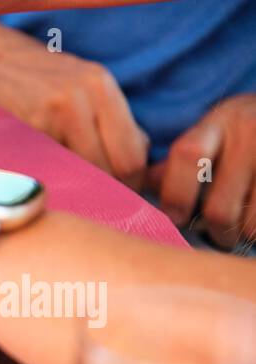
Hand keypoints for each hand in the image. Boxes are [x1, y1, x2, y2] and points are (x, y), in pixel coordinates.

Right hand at [0, 20, 147, 187]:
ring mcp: (51, 112)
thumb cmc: (22, 78)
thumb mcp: (74, 85)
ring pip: (83, 176)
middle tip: (91, 202)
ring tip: (61, 188)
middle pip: (115, 169)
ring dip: (76, 190)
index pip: (133, 155)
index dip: (128, 184)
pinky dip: (47, 182)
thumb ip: (106, 119)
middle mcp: (81, 95)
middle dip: (107, 193)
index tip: (116, 197)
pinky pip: (49, 173)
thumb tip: (135, 162)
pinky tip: (34, 176)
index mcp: (99, 84)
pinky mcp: (22, 128)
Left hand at [148, 94, 255, 249]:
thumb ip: (175, 165)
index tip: (173, 217)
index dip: (175, 195)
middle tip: (211, 233)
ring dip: (238, 236)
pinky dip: (255, 233)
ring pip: (247, 224)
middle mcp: (250, 133)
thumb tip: (124, 194)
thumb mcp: (211, 134)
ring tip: (235, 229)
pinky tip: (252, 224)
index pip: (187, 155)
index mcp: (218, 123)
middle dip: (210, 232)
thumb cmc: (242, 134)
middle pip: (218, 209)